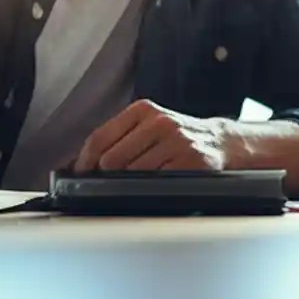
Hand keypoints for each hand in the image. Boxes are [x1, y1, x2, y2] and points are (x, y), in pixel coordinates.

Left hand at [74, 99, 232, 172]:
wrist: (220, 141)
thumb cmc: (177, 137)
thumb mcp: (148, 125)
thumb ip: (118, 137)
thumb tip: (77, 164)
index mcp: (143, 109)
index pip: (99, 137)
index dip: (85, 161)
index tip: (82, 174)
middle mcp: (160, 121)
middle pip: (111, 159)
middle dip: (110, 174)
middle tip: (118, 178)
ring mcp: (177, 141)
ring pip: (132, 174)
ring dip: (133, 183)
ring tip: (146, 178)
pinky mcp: (191, 161)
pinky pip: (156, 183)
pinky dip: (153, 188)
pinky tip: (161, 182)